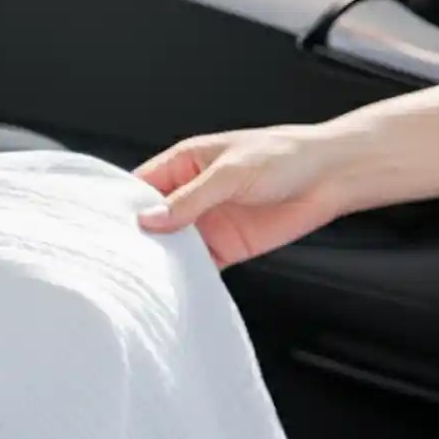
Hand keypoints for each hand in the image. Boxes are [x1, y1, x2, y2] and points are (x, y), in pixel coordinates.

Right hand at [134, 125, 349, 267]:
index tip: (106, 224)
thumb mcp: (229, 172)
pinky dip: (188, 274)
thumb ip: (189, 199)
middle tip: (120, 254)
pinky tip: (178, 282)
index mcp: (183, 164)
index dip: (123, 203)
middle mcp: (190, 194)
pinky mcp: (226, 247)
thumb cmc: (284, 156)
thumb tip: (150, 219)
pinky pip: (199, 264)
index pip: (141, 185)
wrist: (332, 176)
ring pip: (172, 244)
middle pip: (152, 218)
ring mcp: (207, 222)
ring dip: (162, 257)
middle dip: (138, 235)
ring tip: (145, 272)